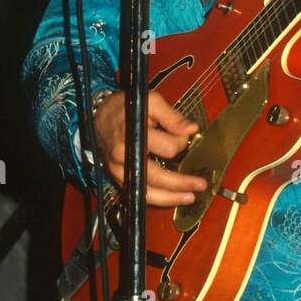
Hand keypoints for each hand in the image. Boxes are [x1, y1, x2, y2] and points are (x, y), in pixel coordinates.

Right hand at [93, 89, 205, 207]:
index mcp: (133, 136)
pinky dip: (156, 198)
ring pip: (146, 193)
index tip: (183, 136)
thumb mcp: (150, 101)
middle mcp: (124, 157)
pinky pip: (139, 194)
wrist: (99, 116)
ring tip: (189, 197)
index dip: (181, 142)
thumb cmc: (125, 108)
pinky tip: (171, 198)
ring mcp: (119, 170)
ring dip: (170, 198)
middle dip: (181, 183)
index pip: (167, 148)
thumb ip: (172, 116)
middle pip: (156, 177)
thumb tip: (191, 129)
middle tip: (200, 184)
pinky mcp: (118, 178)